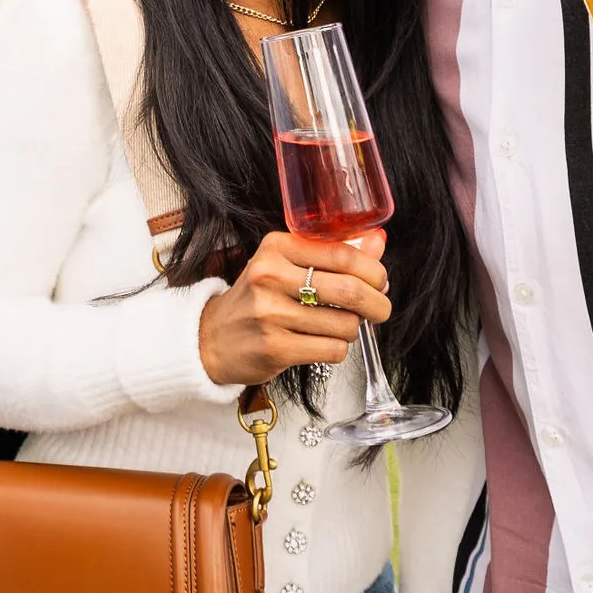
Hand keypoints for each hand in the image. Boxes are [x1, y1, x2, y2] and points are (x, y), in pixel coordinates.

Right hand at [198, 229, 389, 386]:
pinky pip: (333, 350)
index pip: (342, 254)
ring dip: (352, 329)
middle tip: (379, 310)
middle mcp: (270, 276)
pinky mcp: (275, 347)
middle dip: (377, 304)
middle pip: (350, 290)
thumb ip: (332, 253)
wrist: (213, 337)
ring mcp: (270, 313)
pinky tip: (321, 343)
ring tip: (336, 326)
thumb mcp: (286, 265)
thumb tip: (378, 242)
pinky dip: (337, 349)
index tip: (380, 281)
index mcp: (276, 247)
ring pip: (346, 324)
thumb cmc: (257, 299)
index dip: (373, 270)